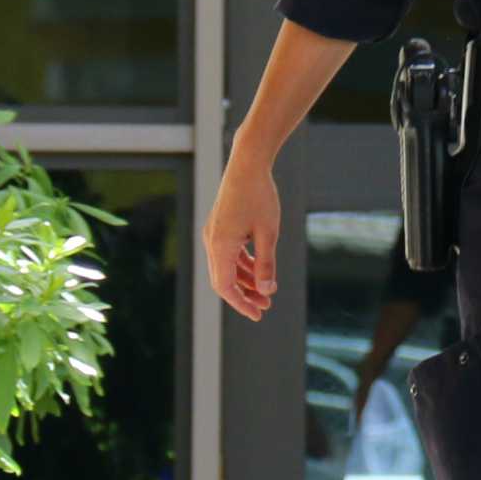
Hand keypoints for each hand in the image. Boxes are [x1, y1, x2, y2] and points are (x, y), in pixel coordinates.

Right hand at [205, 159, 281, 320]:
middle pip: (224, 280)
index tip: (259, 314)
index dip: (241, 304)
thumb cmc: (260, 196)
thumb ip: (266, 263)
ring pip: (227, 267)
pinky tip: (261, 271)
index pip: (225, 287)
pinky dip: (243, 265)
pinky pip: (229, 254)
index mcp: (220, 246)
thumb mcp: (269, 233)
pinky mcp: (220, 228)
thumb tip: (266, 290)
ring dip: (246, 280)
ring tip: (268, 290)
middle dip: (245, 295)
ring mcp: (214, 235)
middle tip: (267, 305)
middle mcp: (211, 242)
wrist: (247, 164)